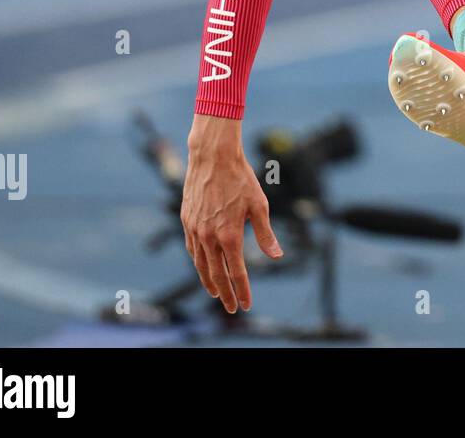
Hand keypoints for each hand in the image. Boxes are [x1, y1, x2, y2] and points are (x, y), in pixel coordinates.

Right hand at [181, 114, 282, 312]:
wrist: (212, 157)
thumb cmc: (241, 179)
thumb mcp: (260, 205)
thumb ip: (266, 234)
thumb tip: (277, 256)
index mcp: (230, 235)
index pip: (238, 272)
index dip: (243, 291)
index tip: (247, 305)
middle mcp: (210, 237)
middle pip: (217, 274)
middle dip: (225, 294)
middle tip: (231, 308)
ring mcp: (195, 230)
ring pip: (200, 265)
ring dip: (209, 281)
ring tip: (216, 293)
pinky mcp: (187, 221)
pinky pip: (191, 249)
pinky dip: (198, 262)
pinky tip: (202, 267)